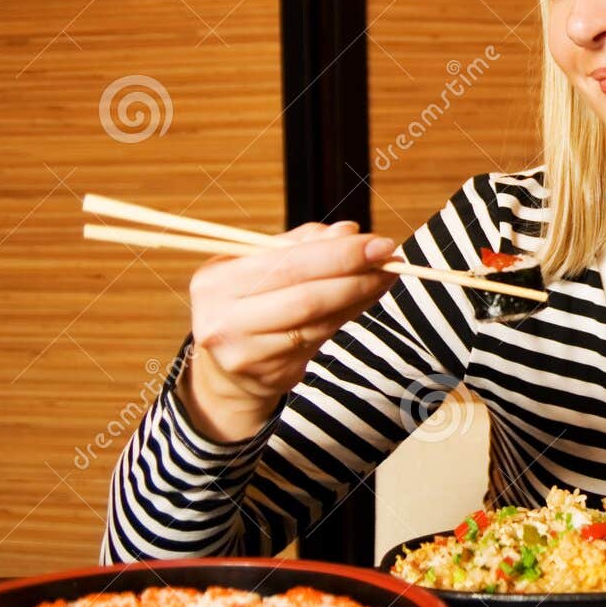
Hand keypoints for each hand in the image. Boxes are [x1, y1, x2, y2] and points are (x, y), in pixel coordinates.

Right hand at [179, 221, 399, 440]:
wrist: (224, 367)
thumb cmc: (245, 303)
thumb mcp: (257, 265)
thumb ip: (299, 245)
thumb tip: (348, 231)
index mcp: (216, 282)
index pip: (287, 264)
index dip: (338, 254)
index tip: (377, 243)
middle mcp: (224, 320)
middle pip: (305, 296)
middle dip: (355, 275)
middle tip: (390, 260)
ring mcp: (246, 353)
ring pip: (318, 321)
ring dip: (359, 295)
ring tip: (384, 276)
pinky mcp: (269, 375)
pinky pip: (320, 339)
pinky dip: (348, 315)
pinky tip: (365, 299)